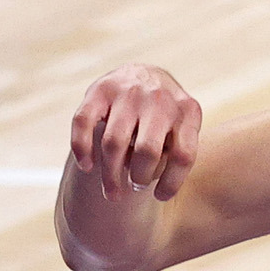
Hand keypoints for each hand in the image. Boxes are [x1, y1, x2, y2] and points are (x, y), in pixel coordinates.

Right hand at [69, 64, 201, 201]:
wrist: (146, 74)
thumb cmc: (166, 116)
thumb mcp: (183, 128)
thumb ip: (176, 152)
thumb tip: (156, 187)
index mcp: (187, 111)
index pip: (183, 155)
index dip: (171, 183)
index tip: (160, 197)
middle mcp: (160, 99)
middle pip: (147, 151)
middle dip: (139, 178)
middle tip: (135, 187)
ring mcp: (129, 92)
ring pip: (114, 143)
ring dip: (111, 174)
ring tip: (113, 191)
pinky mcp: (100, 89)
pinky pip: (83, 123)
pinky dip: (82, 149)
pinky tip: (87, 167)